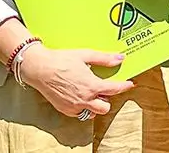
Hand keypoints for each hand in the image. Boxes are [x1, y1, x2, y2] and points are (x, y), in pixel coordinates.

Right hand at [18, 44, 134, 118]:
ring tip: (90, 93)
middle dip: (107, 99)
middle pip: (105, 107)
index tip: (129, 84)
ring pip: (92, 113)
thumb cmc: (61, 60)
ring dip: (95, 105)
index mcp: (91, 86)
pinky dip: (82, 107)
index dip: (124, 86)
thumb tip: (119, 58)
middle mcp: (84, 99)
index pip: (114, 90)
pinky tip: (79, 95)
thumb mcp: (85, 55)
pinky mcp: (65, 109)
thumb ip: (104, 59)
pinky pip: (79, 113)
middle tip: (104, 89)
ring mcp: (74, 106)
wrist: (39, 68)